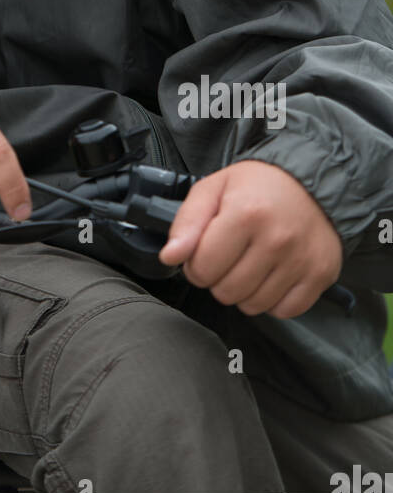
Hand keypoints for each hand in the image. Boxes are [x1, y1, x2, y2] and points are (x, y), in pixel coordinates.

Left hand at [157, 159, 343, 317]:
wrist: (311, 181)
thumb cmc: (257, 186)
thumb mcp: (214, 188)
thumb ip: (187, 222)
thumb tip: (170, 256)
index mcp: (246, 213)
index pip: (203, 268)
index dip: (195, 264)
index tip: (204, 252)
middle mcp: (277, 240)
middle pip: (226, 292)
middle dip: (218, 279)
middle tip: (228, 257)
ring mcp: (301, 260)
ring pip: (254, 306)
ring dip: (244, 292)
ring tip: (249, 264)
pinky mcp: (320, 275)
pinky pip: (284, 311)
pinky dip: (273, 300)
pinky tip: (271, 276)